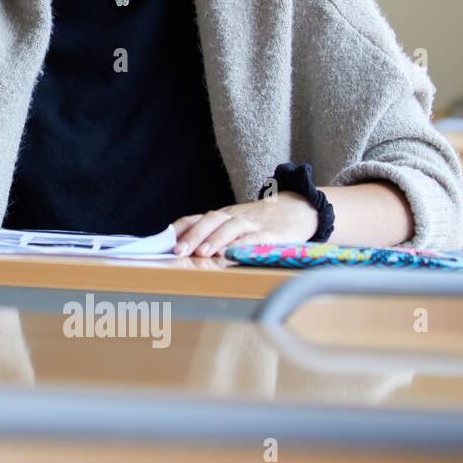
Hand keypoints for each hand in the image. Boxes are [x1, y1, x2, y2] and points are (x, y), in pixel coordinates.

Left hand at [171, 193, 318, 257]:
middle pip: (211, 220)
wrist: (299, 209)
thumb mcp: (233, 223)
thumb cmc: (259, 222)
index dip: (180, 229)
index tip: (163, 241)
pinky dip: (243, 246)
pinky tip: (233, 254)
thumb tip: (180, 248)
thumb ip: (212, 233)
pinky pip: (256, 239)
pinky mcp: (273, 234)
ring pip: (231, 227)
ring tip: (202, 253)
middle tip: (178, 251)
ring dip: (215, 239)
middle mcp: (235, 216)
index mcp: (222, 216)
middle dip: (193, 236)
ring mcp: (254, 224)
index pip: (196, 218)